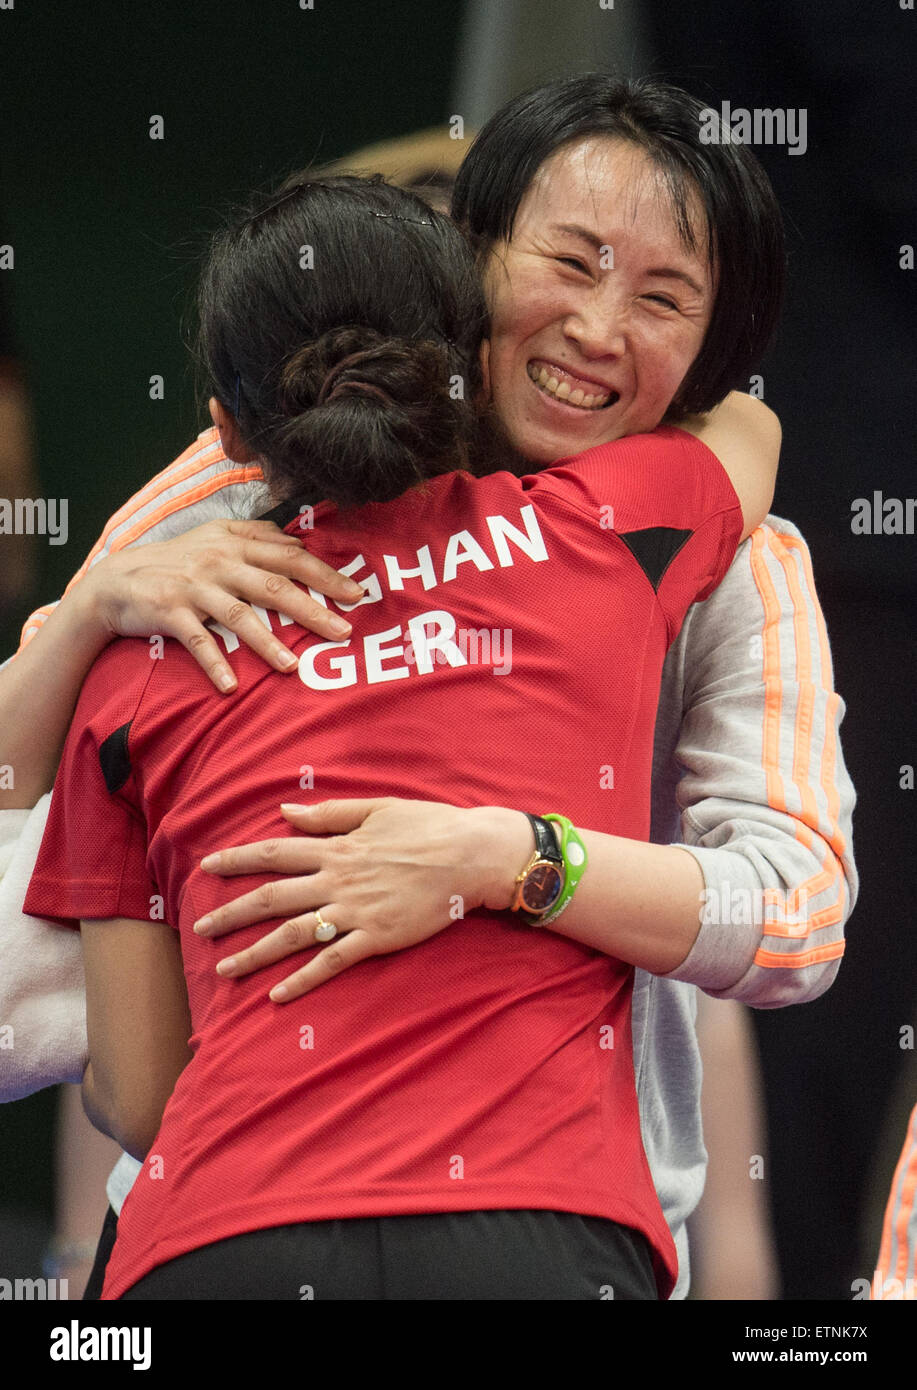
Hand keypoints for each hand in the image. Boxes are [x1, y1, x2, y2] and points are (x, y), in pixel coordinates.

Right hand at [83, 518, 364, 691]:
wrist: (117, 581)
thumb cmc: (177, 561)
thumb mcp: (216, 539)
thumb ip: (257, 539)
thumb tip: (300, 543)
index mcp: (236, 543)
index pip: (290, 556)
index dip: (325, 575)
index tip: (355, 595)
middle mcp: (219, 562)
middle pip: (274, 586)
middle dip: (312, 610)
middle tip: (342, 632)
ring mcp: (195, 587)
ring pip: (240, 615)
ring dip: (268, 643)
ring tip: (292, 666)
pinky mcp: (170, 611)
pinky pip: (198, 641)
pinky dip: (215, 664)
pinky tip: (231, 687)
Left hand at [193, 798, 530, 999]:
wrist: (471, 855)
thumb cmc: (429, 826)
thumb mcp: (377, 808)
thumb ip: (330, 814)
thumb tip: (285, 811)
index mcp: (336, 847)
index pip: (274, 853)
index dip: (236, 860)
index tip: (206, 866)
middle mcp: (337, 880)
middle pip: (271, 898)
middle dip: (231, 913)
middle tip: (200, 929)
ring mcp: (355, 911)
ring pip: (293, 934)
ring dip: (255, 953)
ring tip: (225, 969)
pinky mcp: (376, 937)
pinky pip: (331, 963)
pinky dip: (302, 981)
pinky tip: (278, 996)